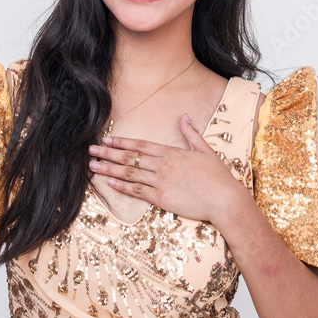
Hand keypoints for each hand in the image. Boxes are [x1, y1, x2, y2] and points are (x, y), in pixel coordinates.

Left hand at [88, 115, 250, 225]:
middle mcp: (163, 165)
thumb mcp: (205, 151)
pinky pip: (137, 191)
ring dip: (109, 168)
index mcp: (172, 152)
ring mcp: (161, 181)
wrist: (225, 200)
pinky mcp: (162, 198)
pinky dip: (122, 186)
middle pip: (130, 157)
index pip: (141, 144)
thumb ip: (191, 134)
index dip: (122, 141)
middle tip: (91, 150)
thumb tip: (184, 117)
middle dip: (108, 153)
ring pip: (129, 173)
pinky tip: (109, 182)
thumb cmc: (218, 177)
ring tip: (93, 165)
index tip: (108, 139)